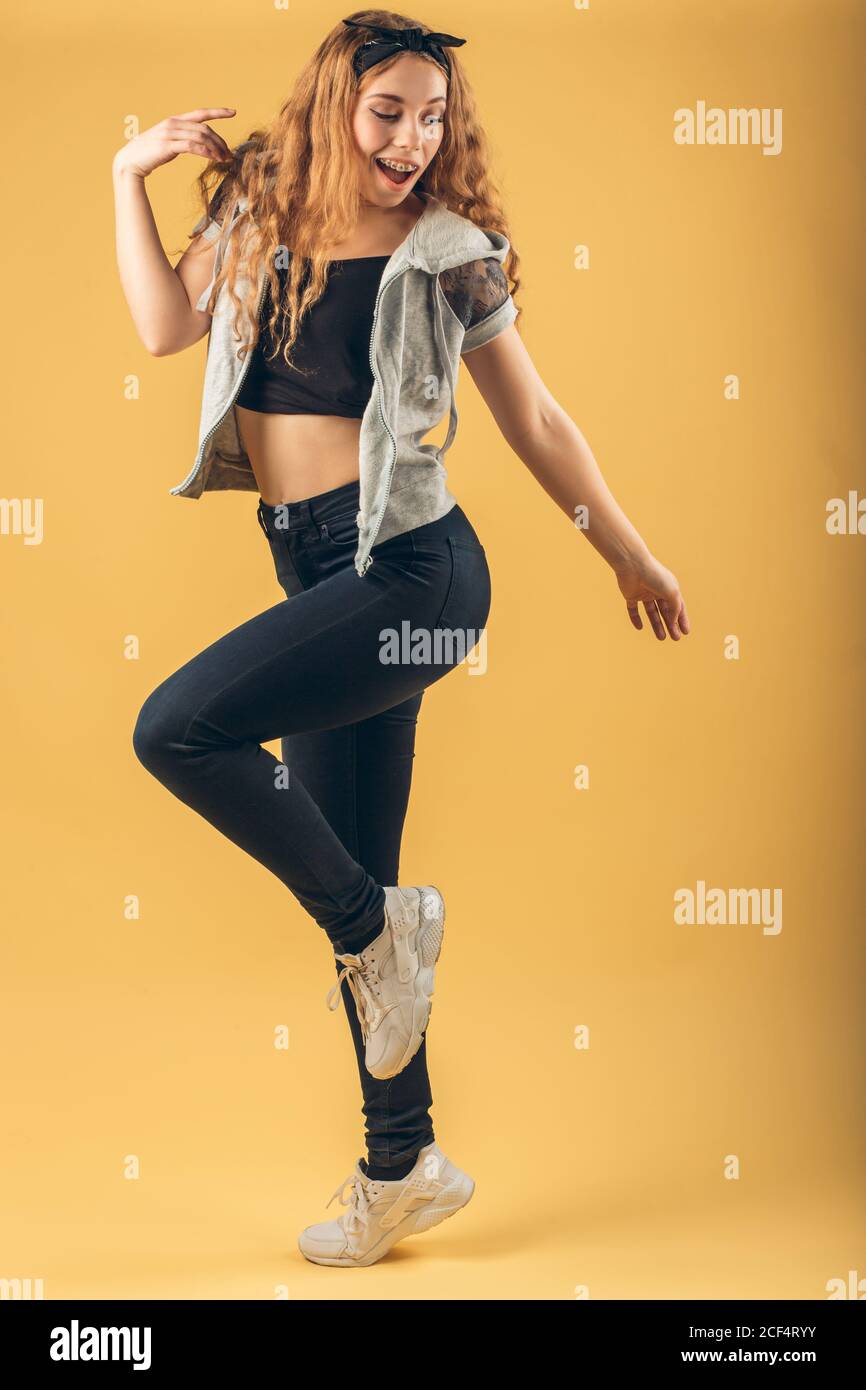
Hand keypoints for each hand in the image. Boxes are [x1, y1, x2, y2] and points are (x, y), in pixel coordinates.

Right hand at [112, 107, 236, 179]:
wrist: (130, 162)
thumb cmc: (150, 154)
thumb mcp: (169, 143)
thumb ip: (182, 139)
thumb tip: (198, 144)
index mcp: (175, 121)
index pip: (200, 113)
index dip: (218, 112)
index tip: (233, 112)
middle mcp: (173, 123)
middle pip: (205, 128)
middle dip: (220, 141)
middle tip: (229, 154)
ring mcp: (170, 133)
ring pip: (200, 136)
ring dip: (215, 148)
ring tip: (223, 159)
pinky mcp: (168, 146)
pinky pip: (192, 146)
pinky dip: (205, 151)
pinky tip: (213, 158)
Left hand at [614, 552, 689, 639]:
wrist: (632, 564)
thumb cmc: (655, 576)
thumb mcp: (671, 593)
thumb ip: (675, 608)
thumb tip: (674, 622)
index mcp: (670, 587)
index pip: (678, 606)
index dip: (682, 619)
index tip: (686, 632)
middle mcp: (657, 590)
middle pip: (665, 611)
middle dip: (671, 625)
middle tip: (675, 638)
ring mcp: (644, 593)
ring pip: (651, 612)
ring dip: (656, 625)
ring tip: (662, 638)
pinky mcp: (631, 595)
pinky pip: (633, 609)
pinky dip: (635, 619)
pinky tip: (640, 627)